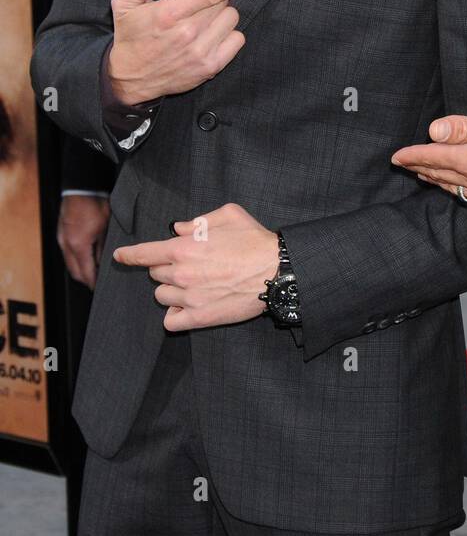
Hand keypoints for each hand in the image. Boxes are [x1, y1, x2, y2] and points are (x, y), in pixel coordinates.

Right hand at [57, 194, 110, 289]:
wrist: (81, 188)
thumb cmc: (95, 204)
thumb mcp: (106, 228)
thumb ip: (103, 248)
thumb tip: (104, 263)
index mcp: (79, 245)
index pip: (85, 272)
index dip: (93, 282)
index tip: (99, 288)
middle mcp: (66, 245)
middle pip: (74, 272)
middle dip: (85, 279)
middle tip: (97, 283)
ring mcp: (61, 239)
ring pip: (69, 263)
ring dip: (79, 270)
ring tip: (93, 272)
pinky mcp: (61, 234)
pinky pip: (66, 253)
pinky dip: (75, 260)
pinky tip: (85, 258)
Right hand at [106, 0, 267, 104]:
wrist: (129, 78)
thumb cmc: (131, 36)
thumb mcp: (123, 2)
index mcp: (170, 13)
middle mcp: (188, 33)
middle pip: (224, 4)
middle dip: (214, 1)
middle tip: (197, 8)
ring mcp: (201, 52)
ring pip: (232, 20)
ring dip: (222, 17)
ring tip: (202, 24)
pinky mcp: (210, 67)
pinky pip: (237, 41)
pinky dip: (229, 35)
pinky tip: (211, 38)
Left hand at [114, 202, 279, 330]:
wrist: (276, 271)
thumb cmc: (255, 241)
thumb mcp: (229, 214)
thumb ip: (199, 219)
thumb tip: (178, 228)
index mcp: (183, 248)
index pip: (144, 254)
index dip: (129, 255)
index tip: (121, 256)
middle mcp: (181, 273)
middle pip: (156, 274)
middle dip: (167, 268)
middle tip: (190, 265)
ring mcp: (189, 298)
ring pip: (161, 296)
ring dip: (171, 291)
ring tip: (191, 286)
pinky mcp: (199, 317)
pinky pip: (170, 321)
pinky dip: (174, 315)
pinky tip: (186, 308)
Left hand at [391, 115, 466, 206]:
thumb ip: (462, 128)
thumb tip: (433, 130)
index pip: (432, 156)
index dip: (412, 156)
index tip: (396, 157)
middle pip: (438, 171)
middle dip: (418, 167)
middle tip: (402, 165)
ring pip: (450, 184)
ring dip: (433, 178)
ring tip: (421, 175)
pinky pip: (466, 193)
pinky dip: (453, 189)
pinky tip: (455, 189)